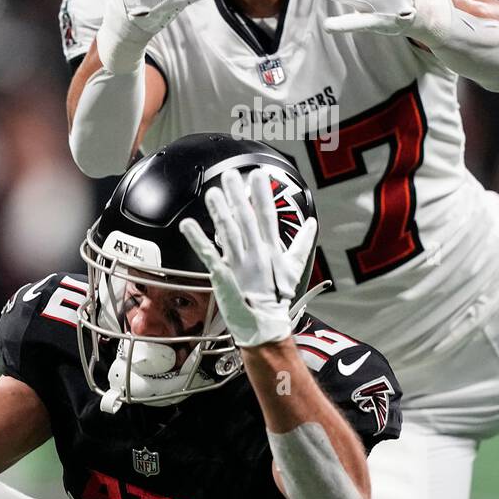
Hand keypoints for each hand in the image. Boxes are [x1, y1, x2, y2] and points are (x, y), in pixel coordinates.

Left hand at [179, 168, 317, 348]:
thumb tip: (311, 223)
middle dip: (237, 195)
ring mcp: (239, 264)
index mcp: (272, 249)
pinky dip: (197, 239)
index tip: (259, 174)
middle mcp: (255, 253)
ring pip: (228, 231)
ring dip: (219, 211)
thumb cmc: (277, 296)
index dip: (262, 194)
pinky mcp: (222, 275)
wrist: (264, 325)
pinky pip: (208, 254)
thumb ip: (301, 243)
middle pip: (245, 218)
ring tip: (212, 192)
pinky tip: (188, 224)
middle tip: (231, 174)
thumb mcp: (294, 268)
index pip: (267, 215)